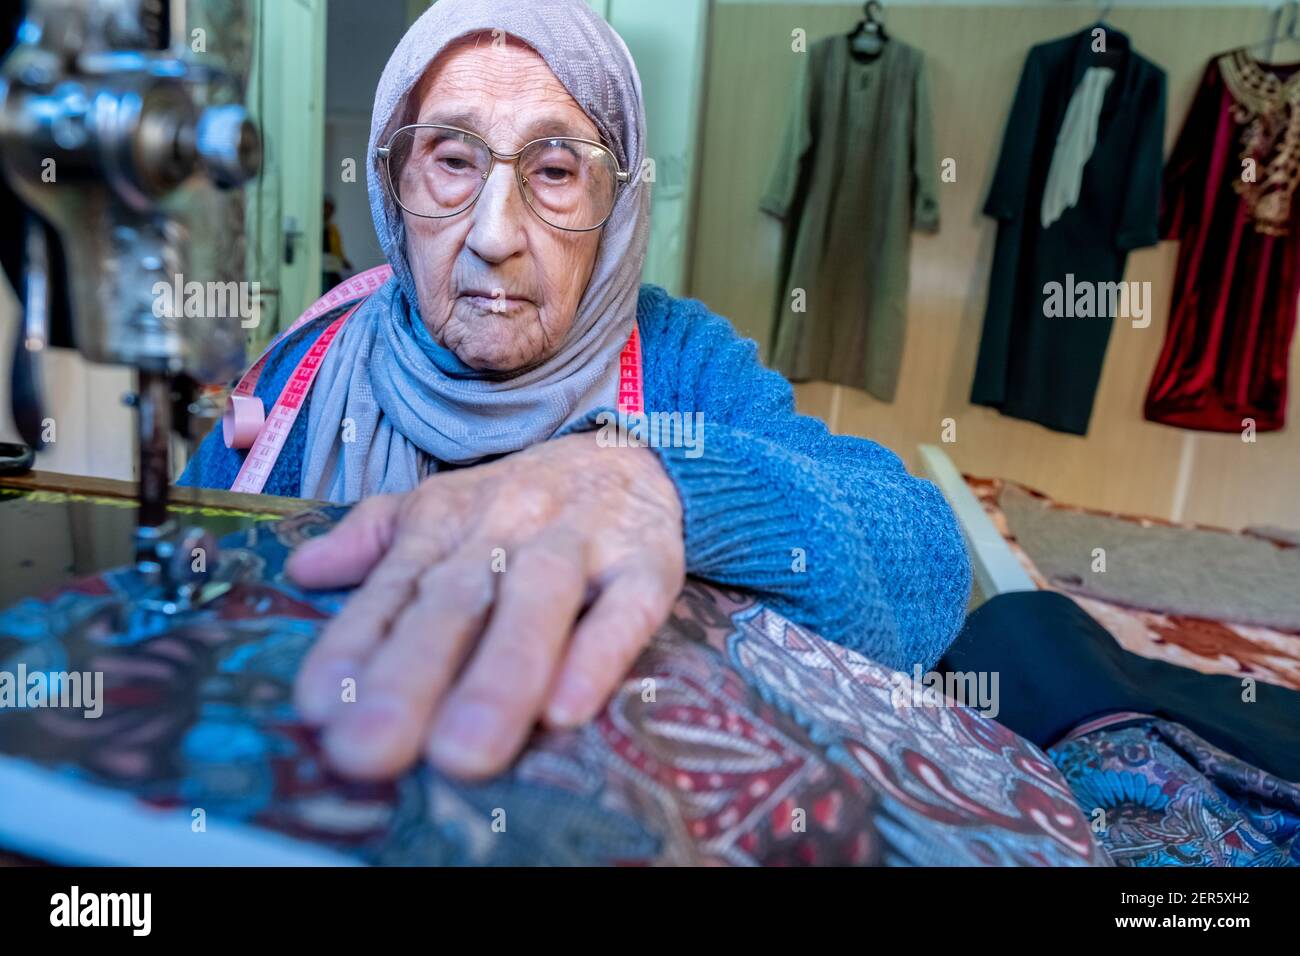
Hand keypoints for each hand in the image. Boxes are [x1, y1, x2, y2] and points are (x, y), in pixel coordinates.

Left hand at [287, 432, 684, 780]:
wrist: (631, 451)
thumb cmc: (521, 500)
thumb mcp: (442, 504)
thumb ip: (374, 538)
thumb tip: (300, 570)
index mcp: (448, 522)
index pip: (395, 586)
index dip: (356, 643)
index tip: (320, 706)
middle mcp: (507, 528)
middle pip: (455, 601)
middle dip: (410, 674)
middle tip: (370, 748)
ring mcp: (580, 543)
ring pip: (537, 602)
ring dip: (499, 676)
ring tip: (463, 753)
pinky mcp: (647, 564)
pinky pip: (625, 609)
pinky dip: (597, 655)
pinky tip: (566, 711)